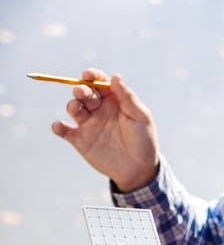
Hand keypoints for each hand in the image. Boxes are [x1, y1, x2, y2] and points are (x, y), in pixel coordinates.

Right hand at [51, 69, 159, 191]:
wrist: (140, 169)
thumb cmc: (144, 139)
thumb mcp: (140, 116)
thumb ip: (127, 97)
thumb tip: (116, 76)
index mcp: (113, 99)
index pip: (98, 81)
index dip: (91, 76)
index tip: (88, 75)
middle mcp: (98, 109)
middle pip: (84, 92)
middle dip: (80, 89)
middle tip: (82, 92)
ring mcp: (88, 124)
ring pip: (73, 108)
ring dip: (72, 105)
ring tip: (76, 108)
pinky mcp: (81, 141)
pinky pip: (66, 131)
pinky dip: (58, 127)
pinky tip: (58, 126)